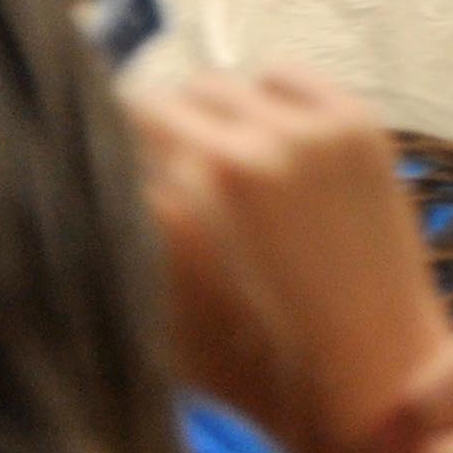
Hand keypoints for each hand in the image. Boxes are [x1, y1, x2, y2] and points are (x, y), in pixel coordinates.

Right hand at [134, 70, 449, 452]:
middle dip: (154, 132)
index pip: (113, 125)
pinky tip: (267, 143)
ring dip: (209, 115)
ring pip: (220, 84)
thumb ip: (123, 223)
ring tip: (216, 160)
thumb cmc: (248, 365)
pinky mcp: (356, 123)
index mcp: (180, 206)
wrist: (370, 375)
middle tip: (159, 166)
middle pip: (163, 99)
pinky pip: (283, 77)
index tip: (102, 162)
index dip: (102, 145)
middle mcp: (241, 154)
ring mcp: (309, 132)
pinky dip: (267, 101)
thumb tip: (83, 168)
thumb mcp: (153, 301)